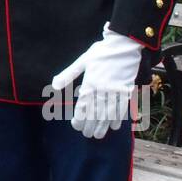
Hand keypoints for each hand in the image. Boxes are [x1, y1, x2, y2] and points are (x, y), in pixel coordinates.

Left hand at [50, 23, 143, 139]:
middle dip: (90, 126)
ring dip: (103, 127)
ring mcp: (116, 92)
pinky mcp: (127, 91)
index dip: (79, 119)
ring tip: (98, 135)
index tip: (76, 125)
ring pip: (108, 114)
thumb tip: (54, 85)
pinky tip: (113, 126)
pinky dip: (118, 119)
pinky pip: (122, 109)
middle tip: (86, 134)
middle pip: (95, 114)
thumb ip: (68, 74)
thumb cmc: (101, 52)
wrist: (124, 45)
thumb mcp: (82, 61)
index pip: (83, 107)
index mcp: (90, 83)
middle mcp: (103, 90)